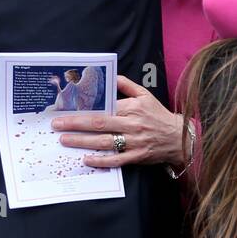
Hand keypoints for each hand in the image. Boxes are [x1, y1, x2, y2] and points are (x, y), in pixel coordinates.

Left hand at [51, 75, 186, 166]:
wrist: (179, 137)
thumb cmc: (159, 116)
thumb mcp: (145, 95)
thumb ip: (126, 85)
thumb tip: (109, 77)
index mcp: (132, 108)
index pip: (104, 108)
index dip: (84, 109)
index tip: (66, 109)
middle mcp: (132, 124)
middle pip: (99, 124)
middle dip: (75, 124)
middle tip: (57, 124)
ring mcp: (134, 141)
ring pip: (104, 142)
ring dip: (82, 141)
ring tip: (65, 140)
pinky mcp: (137, 156)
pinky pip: (116, 159)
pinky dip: (101, 160)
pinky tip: (86, 159)